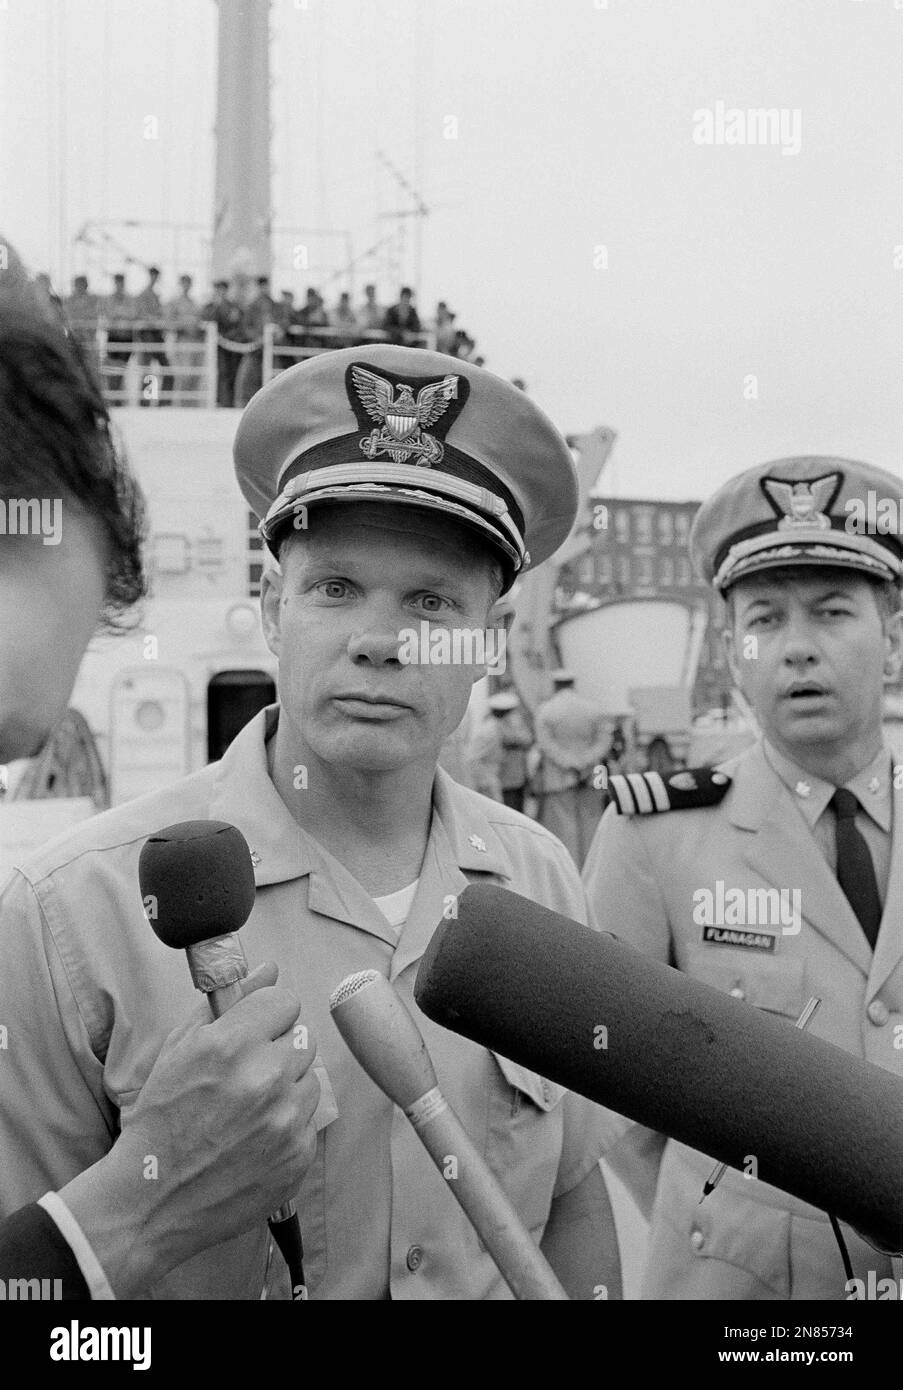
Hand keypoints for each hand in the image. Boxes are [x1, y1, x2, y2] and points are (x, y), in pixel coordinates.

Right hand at [60, 962, 319, 1296]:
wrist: (151, 1200)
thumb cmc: (160, 1120)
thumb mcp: (180, 1050)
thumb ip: (228, 1003)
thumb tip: (269, 968)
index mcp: (231, 1044)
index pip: (284, 1000)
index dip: (266, 1015)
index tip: (253, 1030)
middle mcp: (264, 1077)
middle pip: (302, 1036)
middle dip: (277, 1049)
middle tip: (247, 1073)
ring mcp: (285, 1119)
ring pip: (310, 1077)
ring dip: (287, 1086)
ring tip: (249, 1109)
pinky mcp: (298, 1155)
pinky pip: (309, 1119)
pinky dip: (288, 1124)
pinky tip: (255, 1138)